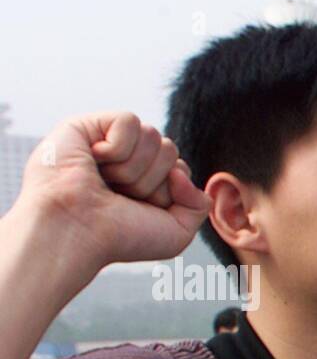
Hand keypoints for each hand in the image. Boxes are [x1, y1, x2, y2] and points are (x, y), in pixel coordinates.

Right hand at [14, 112, 210, 269]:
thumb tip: (181, 171)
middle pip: (170, 150)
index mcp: (147, 183)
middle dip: (152, 180)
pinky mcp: (89, 125)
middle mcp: (128, 161)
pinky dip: (118, 147)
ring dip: (134, 169)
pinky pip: (130, 121)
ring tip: (105, 182)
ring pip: (153, 136)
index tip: (141, 209)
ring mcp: (108, 142)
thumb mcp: (176, 233)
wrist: (76, 231)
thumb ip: (198, 205)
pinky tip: (94, 161)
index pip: (181, 169)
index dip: (169, 191)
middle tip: (120, 196)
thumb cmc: (119, 237)